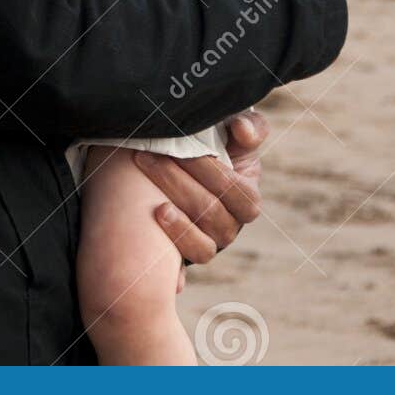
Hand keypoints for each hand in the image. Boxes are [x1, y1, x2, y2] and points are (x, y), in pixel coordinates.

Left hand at [137, 108, 267, 266]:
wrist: (175, 165)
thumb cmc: (211, 146)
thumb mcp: (232, 132)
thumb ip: (247, 127)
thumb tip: (241, 129)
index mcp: (246, 196)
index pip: (239, 194)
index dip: (211, 174)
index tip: (179, 150)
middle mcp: (231, 224)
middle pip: (214, 215)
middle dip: (178, 185)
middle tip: (146, 158)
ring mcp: (210, 242)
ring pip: (203, 245)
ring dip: (179, 225)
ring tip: (156, 205)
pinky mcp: (187, 255)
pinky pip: (186, 267)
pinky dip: (175, 265)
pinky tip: (156, 250)